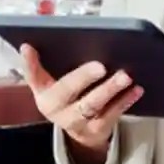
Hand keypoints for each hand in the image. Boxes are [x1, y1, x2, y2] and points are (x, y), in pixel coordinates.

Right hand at [21, 44, 142, 163]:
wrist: (78, 131)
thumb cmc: (66, 97)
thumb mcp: (52, 82)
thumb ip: (45, 60)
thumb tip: (35, 31)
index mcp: (44, 93)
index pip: (33, 76)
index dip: (29, 63)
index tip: (28, 47)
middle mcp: (57, 109)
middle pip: (67, 91)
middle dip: (83, 77)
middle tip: (100, 66)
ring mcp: (76, 122)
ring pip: (92, 105)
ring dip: (109, 90)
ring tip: (124, 76)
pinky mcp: (96, 130)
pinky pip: (111, 115)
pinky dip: (124, 101)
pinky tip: (136, 89)